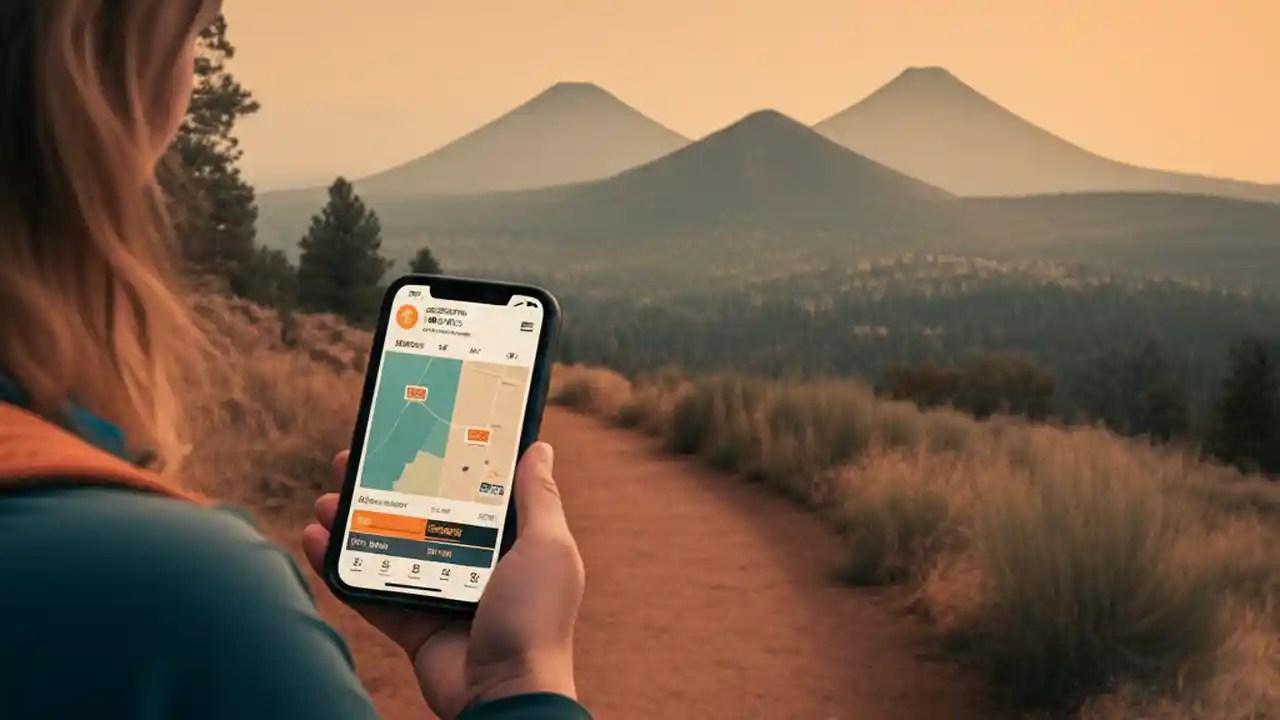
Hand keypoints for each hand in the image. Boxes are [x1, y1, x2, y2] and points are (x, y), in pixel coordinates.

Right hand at [301, 442, 584, 717]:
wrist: (506, 694)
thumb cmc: (536, 620)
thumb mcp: (547, 548)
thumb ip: (538, 499)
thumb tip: (539, 447)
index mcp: (509, 541)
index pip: (472, 490)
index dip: (442, 461)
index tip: (413, 433)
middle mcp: (474, 563)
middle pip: (420, 512)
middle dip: (385, 486)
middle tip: (353, 460)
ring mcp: (439, 593)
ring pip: (388, 547)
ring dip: (354, 521)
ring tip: (327, 497)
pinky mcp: (412, 624)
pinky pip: (368, 590)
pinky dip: (339, 566)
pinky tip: (315, 539)